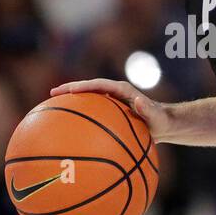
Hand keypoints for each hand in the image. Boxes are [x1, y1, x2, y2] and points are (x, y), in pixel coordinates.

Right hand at [50, 79, 172, 138]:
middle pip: (88, 88)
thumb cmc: (161, 121)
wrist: (164, 124)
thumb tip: (139, 101)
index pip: (99, 85)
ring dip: (70, 102)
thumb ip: (149, 110)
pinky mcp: (109, 111)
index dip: (84, 86)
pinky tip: (67, 129)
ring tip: (51, 108)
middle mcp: (114, 93)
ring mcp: (110, 102)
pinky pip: (91, 112)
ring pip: (87, 99)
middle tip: (51, 94)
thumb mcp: (158, 117)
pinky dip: (79, 116)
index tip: (70, 91)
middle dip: (69, 89)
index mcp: (122, 90)